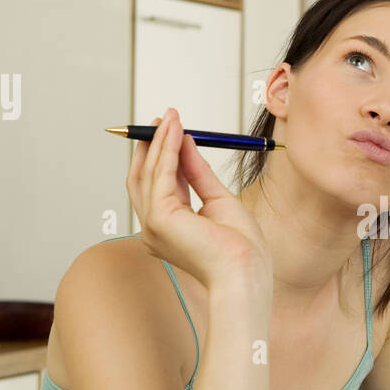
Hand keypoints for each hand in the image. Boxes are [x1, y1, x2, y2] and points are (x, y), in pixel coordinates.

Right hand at [126, 108, 270, 291]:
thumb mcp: (219, 199)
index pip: (159, 185)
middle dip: (153, 145)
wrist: (244, 272)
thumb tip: (186, 141)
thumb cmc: (240, 249)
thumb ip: (199, 172)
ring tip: (170, 117)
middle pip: (144, 177)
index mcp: (168, 228)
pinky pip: (161, 173)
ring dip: (160, 141)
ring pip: (149, 172)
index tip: (170, 131)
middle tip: (164, 118)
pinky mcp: (159, 217)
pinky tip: (175, 131)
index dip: (162, 155)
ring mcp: (152, 224)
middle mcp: (153, 227)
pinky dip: (167, 149)